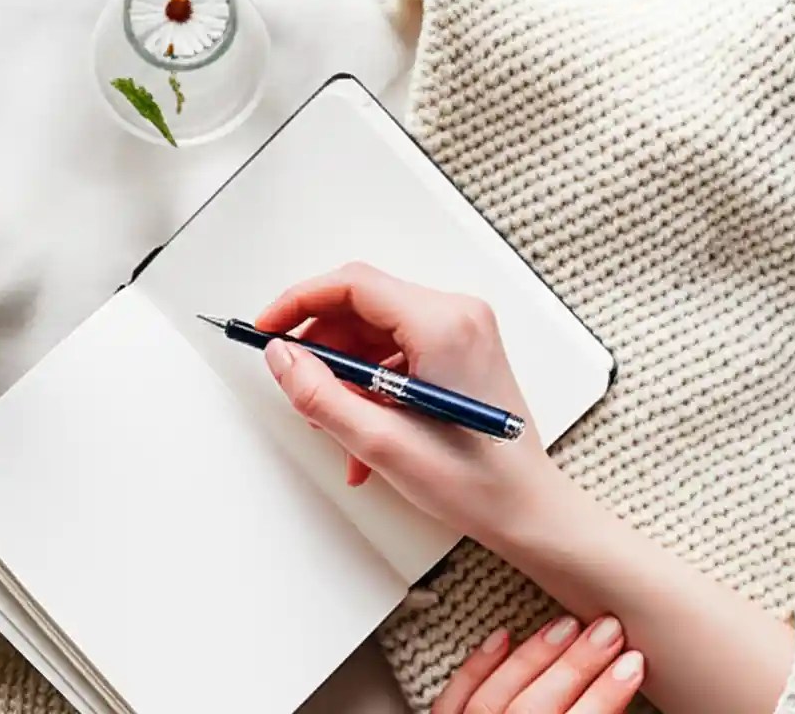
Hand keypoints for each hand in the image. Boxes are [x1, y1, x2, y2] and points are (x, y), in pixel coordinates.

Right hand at [257, 263, 571, 539]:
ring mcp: (462, 332)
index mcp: (443, 325)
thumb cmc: (475, 481)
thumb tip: (281, 357)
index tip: (267, 328)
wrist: (527, 510)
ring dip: (344, 374)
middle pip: (361, 306)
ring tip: (333, 425)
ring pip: (374, 333)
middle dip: (321, 346)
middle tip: (297, 385)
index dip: (299, 302)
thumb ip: (320, 394)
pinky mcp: (460, 352)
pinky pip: (395, 353)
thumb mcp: (379, 441)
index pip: (353, 285)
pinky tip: (362, 431)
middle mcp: (457, 316)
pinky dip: (369, 385)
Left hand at [434, 616, 643, 713]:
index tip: (632, 666)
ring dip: (534, 658)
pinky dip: (477, 666)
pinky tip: (502, 637)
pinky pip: (452, 699)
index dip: (605, 697)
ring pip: (495, 697)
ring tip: (567, 627)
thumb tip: (616, 705)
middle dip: (575, 666)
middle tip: (609, 633)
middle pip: (534, 709)